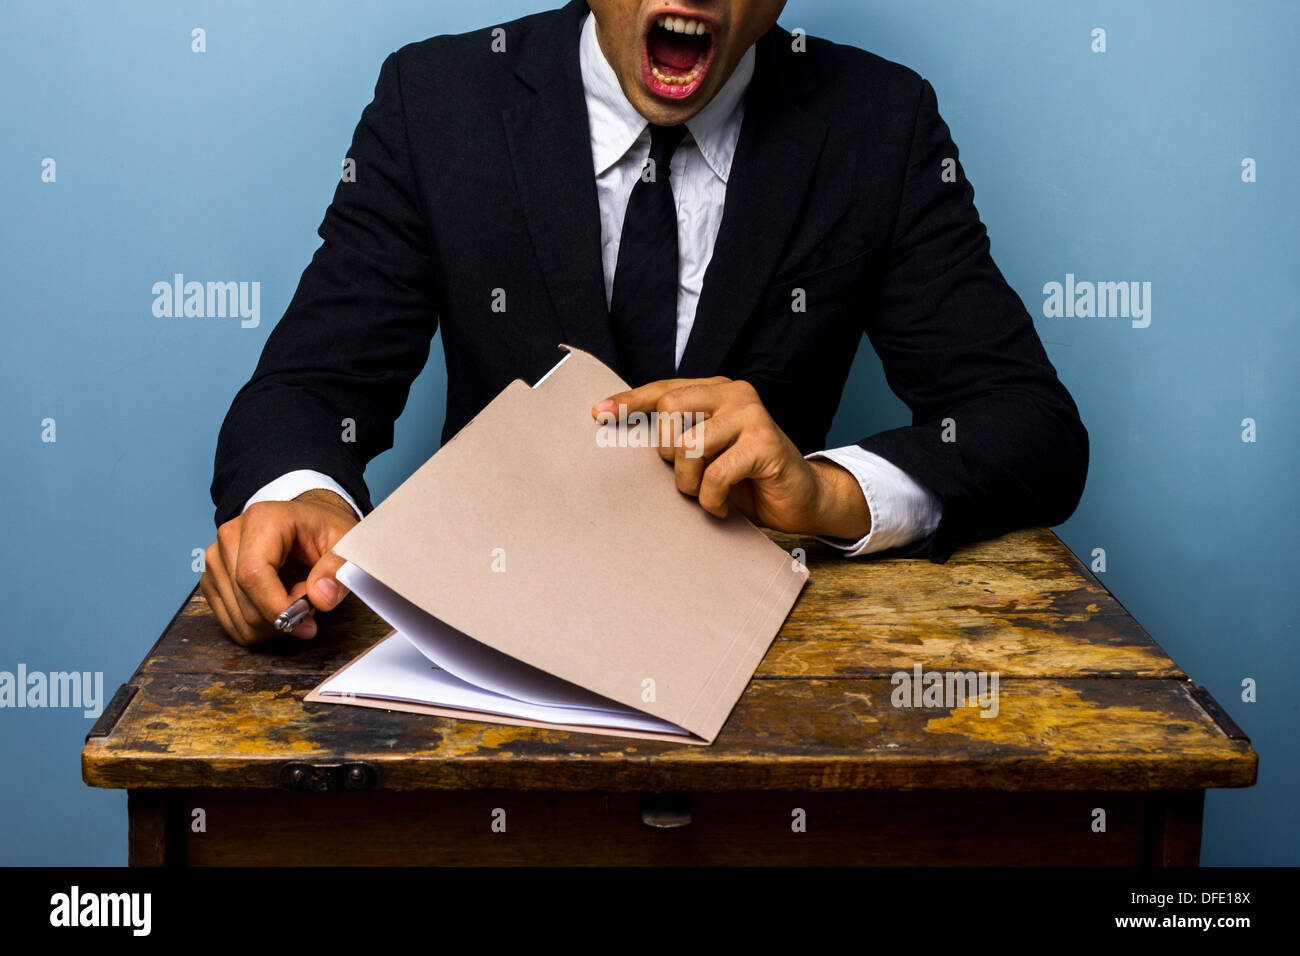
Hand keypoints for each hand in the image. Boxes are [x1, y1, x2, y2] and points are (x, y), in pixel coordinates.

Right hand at [199, 489, 358, 645]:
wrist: (304, 522)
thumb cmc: (322, 529)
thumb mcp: (346, 540)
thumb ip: (338, 568)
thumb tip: (321, 599)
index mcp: (261, 520)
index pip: (253, 574)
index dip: (276, 607)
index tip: (305, 625)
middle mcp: (230, 536)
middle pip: (244, 601)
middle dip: (283, 617)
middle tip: (311, 605)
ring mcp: (216, 559)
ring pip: (238, 619)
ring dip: (273, 624)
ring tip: (296, 598)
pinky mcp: (212, 579)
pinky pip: (232, 623)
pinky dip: (261, 626)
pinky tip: (278, 606)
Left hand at [591, 377, 870, 538]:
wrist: (801, 499)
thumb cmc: (745, 479)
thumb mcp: (705, 454)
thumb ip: (677, 438)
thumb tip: (620, 436)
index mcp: (716, 391)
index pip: (663, 390)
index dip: (629, 402)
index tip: (597, 414)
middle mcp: (735, 394)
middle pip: (670, 410)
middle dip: (667, 454)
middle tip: (687, 478)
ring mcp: (752, 415)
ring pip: (690, 446)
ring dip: (690, 483)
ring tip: (707, 495)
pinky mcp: (766, 443)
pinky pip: (716, 473)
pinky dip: (713, 499)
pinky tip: (723, 506)